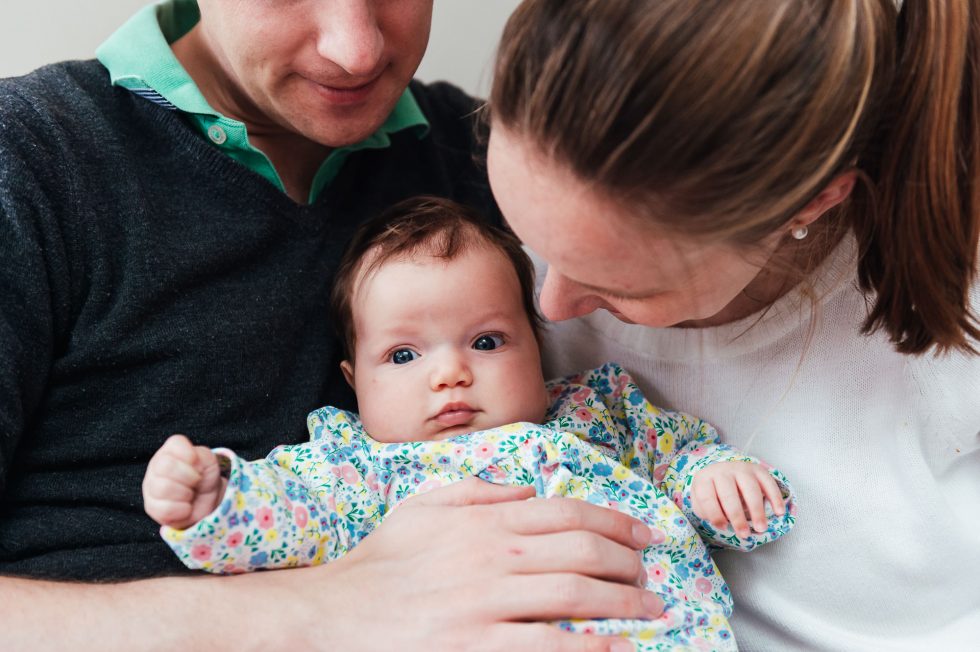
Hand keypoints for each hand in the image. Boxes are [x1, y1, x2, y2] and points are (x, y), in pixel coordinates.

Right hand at [142, 434, 224, 528]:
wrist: (205, 503)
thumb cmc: (204, 478)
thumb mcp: (210, 463)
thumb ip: (203, 455)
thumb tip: (191, 462)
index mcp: (169, 451)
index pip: (175, 443)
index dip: (192, 456)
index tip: (199, 466)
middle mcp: (156, 466)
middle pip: (166, 465)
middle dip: (190, 476)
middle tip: (196, 482)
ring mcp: (151, 487)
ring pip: (163, 488)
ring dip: (186, 493)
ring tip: (190, 495)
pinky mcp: (151, 508)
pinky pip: (165, 509)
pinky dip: (183, 509)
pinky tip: (186, 507)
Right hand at [288, 477, 660, 651]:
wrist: (334, 615)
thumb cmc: (380, 562)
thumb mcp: (422, 506)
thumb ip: (476, 491)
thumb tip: (525, 488)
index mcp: (483, 520)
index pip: (565, 512)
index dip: (613, 521)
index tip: (641, 534)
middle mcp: (493, 555)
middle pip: (581, 550)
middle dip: (626, 561)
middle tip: (649, 574)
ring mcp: (486, 602)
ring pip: (573, 593)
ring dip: (622, 601)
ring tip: (650, 609)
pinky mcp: (476, 644)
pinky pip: (546, 644)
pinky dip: (587, 645)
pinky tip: (614, 648)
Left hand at [690, 461, 784, 537]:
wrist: (723, 471)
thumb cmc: (713, 492)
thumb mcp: (702, 501)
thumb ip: (707, 512)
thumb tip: (721, 523)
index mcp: (705, 479)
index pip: (707, 497)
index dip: (714, 514)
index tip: (723, 527)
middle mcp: (722, 471)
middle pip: (729, 495)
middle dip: (737, 517)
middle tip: (744, 534)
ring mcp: (741, 468)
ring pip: (750, 489)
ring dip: (757, 510)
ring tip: (761, 528)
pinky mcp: (758, 469)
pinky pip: (769, 483)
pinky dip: (775, 498)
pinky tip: (779, 512)